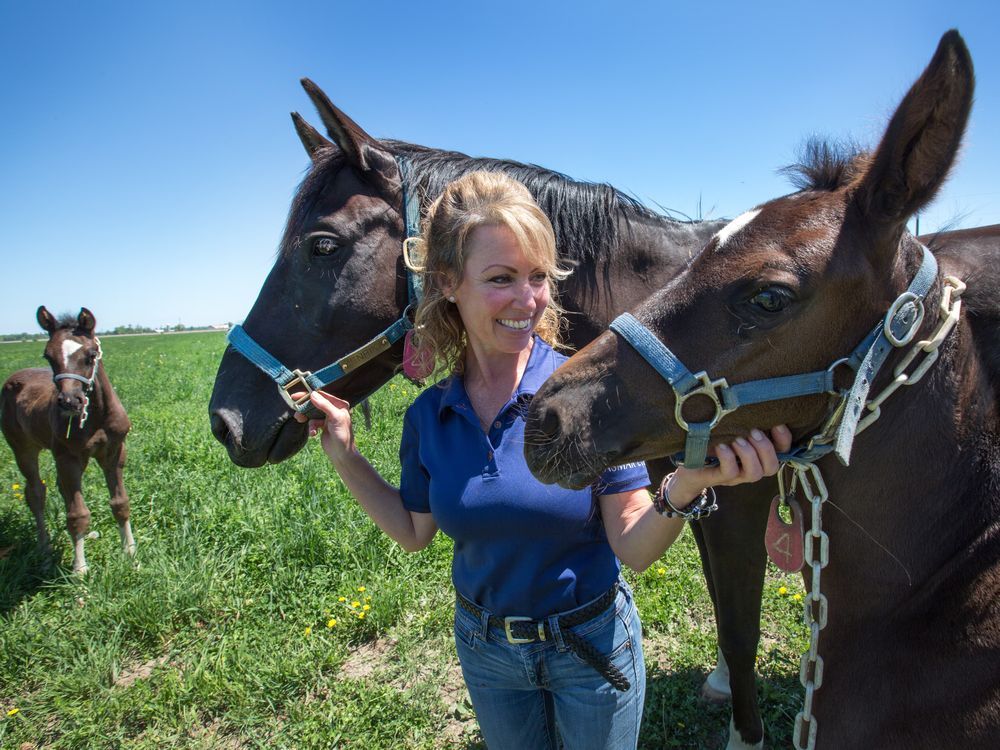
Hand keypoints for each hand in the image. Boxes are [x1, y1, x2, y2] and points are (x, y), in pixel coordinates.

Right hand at [292, 391, 354, 462]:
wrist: (341, 454)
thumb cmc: (342, 435)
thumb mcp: (335, 418)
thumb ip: (325, 405)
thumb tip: (312, 394)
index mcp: (339, 404)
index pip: (322, 395)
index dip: (309, 394)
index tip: (297, 396)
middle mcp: (333, 409)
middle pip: (315, 403)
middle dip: (305, 407)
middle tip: (295, 407)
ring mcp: (327, 417)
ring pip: (312, 413)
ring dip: (306, 418)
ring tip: (299, 419)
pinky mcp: (322, 426)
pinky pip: (312, 422)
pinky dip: (311, 427)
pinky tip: (313, 433)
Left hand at [667, 425, 791, 507]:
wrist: (687, 467)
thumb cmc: (712, 442)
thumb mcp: (731, 429)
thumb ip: (745, 421)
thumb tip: (752, 399)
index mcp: (757, 455)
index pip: (782, 452)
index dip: (784, 440)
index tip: (778, 423)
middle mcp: (749, 468)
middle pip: (772, 467)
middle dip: (766, 448)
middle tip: (752, 432)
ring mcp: (735, 476)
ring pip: (755, 474)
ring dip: (749, 454)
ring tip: (736, 440)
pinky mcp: (717, 477)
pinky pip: (730, 472)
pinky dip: (728, 458)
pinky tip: (721, 446)